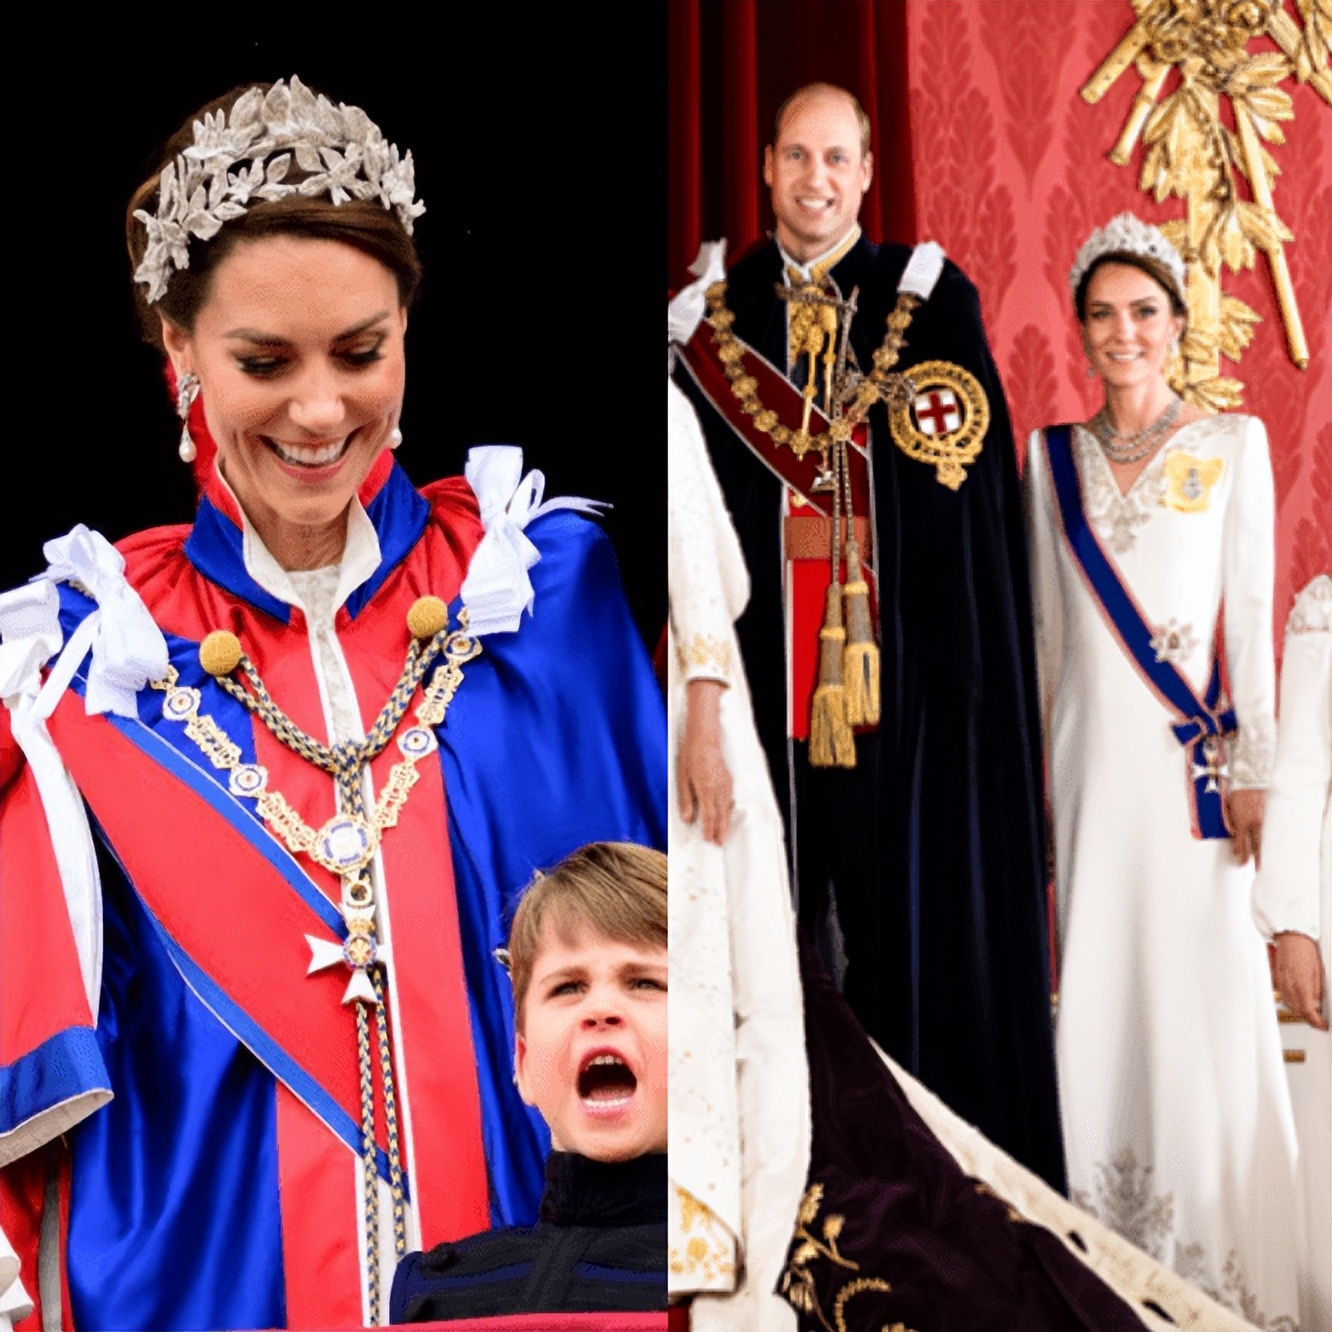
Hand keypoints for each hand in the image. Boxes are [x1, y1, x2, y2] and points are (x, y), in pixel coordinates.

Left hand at [678, 679, 731, 846]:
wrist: (704, 738)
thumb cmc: (691, 756)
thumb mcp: (683, 778)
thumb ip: (686, 800)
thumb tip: (687, 818)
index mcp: (706, 790)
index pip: (709, 816)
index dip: (709, 830)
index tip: (708, 840)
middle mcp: (718, 789)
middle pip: (721, 815)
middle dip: (720, 830)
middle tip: (719, 843)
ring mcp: (725, 784)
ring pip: (727, 808)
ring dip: (726, 822)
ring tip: (724, 834)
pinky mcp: (727, 779)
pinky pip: (729, 800)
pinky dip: (728, 811)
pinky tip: (726, 814)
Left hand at [1226, 788, 1264, 866]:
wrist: (1250, 778)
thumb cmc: (1235, 792)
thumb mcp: (1226, 806)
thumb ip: (1228, 821)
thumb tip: (1232, 833)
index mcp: (1241, 820)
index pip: (1240, 841)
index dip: (1240, 852)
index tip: (1239, 860)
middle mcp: (1253, 822)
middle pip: (1255, 844)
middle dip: (1255, 857)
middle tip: (1258, 870)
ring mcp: (1262, 819)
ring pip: (1263, 838)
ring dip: (1263, 851)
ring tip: (1265, 863)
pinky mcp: (1267, 815)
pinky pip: (1268, 830)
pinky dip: (1268, 840)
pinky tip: (1269, 846)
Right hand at [1274, 933, 1328, 1030]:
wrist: (1291, 937)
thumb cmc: (1305, 949)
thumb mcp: (1318, 972)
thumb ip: (1316, 991)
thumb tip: (1317, 1004)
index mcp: (1301, 986)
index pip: (1308, 1012)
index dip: (1317, 1022)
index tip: (1323, 1025)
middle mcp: (1289, 986)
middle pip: (1298, 1011)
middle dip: (1309, 1019)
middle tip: (1318, 1022)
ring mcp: (1281, 983)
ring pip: (1290, 1005)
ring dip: (1300, 1012)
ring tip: (1310, 1013)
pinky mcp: (1277, 979)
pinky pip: (1284, 996)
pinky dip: (1291, 1002)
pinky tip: (1298, 1002)